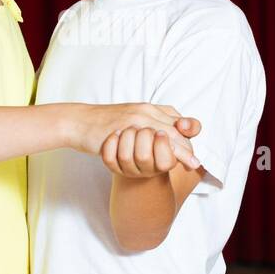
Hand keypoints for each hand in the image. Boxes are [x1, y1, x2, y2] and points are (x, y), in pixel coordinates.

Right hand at [73, 104, 199, 169]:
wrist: (78, 122)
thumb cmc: (102, 124)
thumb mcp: (128, 118)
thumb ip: (146, 124)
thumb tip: (162, 137)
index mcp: (148, 108)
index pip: (176, 121)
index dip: (188, 134)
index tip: (192, 150)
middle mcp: (145, 111)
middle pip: (175, 129)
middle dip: (187, 148)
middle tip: (196, 163)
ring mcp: (135, 119)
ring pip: (166, 135)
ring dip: (180, 152)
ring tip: (191, 164)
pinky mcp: (124, 129)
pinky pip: (148, 142)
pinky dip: (161, 153)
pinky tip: (167, 163)